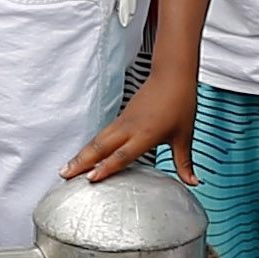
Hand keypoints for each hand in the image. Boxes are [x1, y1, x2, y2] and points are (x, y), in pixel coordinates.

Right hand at [62, 65, 196, 186]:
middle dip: (81, 162)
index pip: (122, 155)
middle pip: (101, 147)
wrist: (173, 75)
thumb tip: (193, 182)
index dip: (106, 167)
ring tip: (66, 168)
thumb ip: (184, 162)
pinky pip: (102, 134)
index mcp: (146, 134)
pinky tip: (84, 154)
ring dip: (81, 154)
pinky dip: (90, 146)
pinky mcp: (121, 117)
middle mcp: (130, 128)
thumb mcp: (185, 136)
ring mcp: (123, 121)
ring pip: (97, 139)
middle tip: (64, 176)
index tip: (91, 178)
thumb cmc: (180, 102)